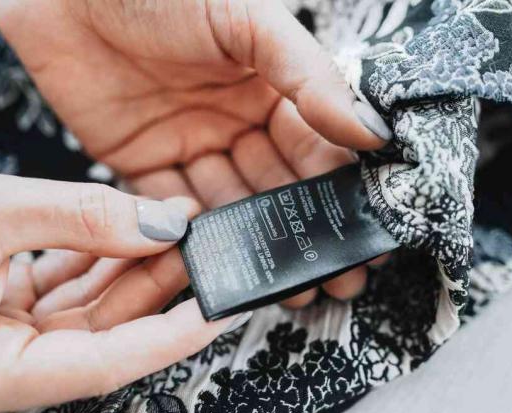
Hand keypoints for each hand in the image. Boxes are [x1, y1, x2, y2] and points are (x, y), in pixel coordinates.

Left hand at [0, 0, 391, 306]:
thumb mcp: (245, 20)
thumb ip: (306, 74)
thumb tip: (372, 131)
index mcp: (269, 88)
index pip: (314, 148)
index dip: (339, 193)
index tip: (366, 236)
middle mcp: (234, 122)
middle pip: (276, 188)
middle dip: (305, 234)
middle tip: (335, 280)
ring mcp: (188, 146)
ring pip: (229, 207)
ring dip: (256, 246)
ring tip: (287, 288)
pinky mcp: (139, 165)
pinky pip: (170, 210)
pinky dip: (191, 238)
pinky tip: (217, 263)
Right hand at [0, 155, 238, 412]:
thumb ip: (75, 219)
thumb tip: (155, 226)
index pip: (102, 366)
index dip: (168, 337)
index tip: (218, 310)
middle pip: (100, 332)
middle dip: (157, 284)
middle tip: (203, 249)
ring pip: (84, 305)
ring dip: (130, 263)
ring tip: (175, 226)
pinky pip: (60, 283)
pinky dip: (95, 254)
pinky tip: (128, 227)